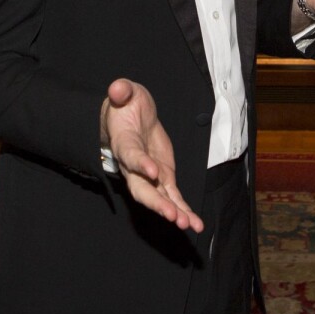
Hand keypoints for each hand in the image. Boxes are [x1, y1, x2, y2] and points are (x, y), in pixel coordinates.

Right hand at [100, 79, 202, 231]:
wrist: (131, 117)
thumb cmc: (127, 104)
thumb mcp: (126, 92)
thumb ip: (122, 91)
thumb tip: (118, 87)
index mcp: (124, 144)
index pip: (131, 156)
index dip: (141, 164)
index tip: (153, 171)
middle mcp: (134, 166)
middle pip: (141, 189)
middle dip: (157, 203)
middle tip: (171, 215)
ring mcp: (149, 175)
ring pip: (159, 198)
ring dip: (173, 212)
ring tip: (188, 225)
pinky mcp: (163, 178)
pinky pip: (173, 198)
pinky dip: (184, 211)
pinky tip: (196, 224)